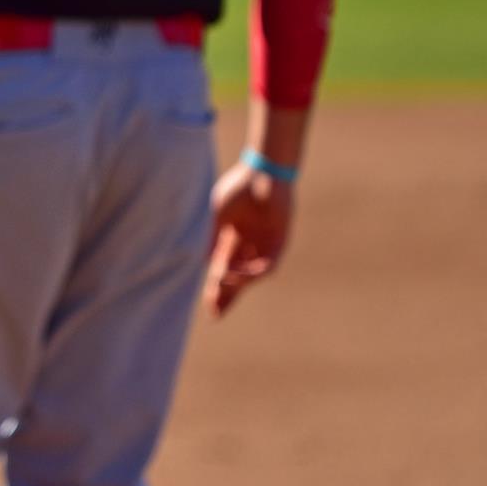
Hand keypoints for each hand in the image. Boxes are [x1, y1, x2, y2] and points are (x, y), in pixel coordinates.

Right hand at [203, 162, 294, 317]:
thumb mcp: (220, 214)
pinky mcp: (279, 241)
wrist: (263, 172)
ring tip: (225, 286)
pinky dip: (257, 271)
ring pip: (252, 274)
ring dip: (238, 282)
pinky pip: (269, 263)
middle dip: (227, 295)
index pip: (223, 271)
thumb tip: (207, 264)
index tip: (210, 307)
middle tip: (216, 314)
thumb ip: (215, 238)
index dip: (215, 289)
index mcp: (231, 239)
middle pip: (237, 278)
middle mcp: (248, 246)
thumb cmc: (239, 187)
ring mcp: (264, 245)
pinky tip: (245, 275)